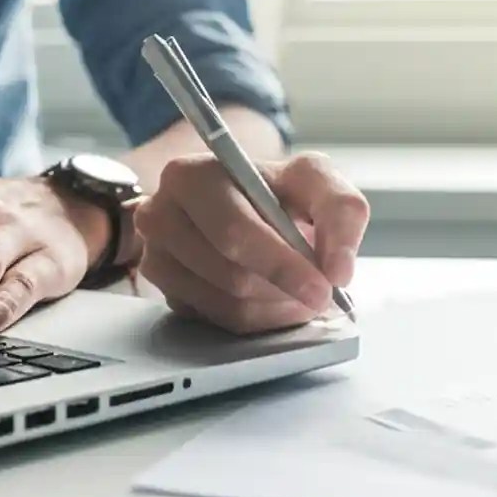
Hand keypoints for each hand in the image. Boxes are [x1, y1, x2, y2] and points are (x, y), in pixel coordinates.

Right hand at [134, 152, 368, 333]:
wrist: (241, 205)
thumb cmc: (272, 191)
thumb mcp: (313, 181)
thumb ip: (339, 211)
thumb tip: (337, 270)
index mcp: (191, 176)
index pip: (235, 231)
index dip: (282, 264)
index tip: (323, 286)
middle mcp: (160, 215)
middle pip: (231, 274)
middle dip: (284, 289)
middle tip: (319, 296)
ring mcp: (156, 256)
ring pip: (226, 303)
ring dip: (274, 306)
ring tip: (298, 291)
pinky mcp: (163, 292)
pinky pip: (216, 320)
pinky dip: (256, 317)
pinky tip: (272, 298)